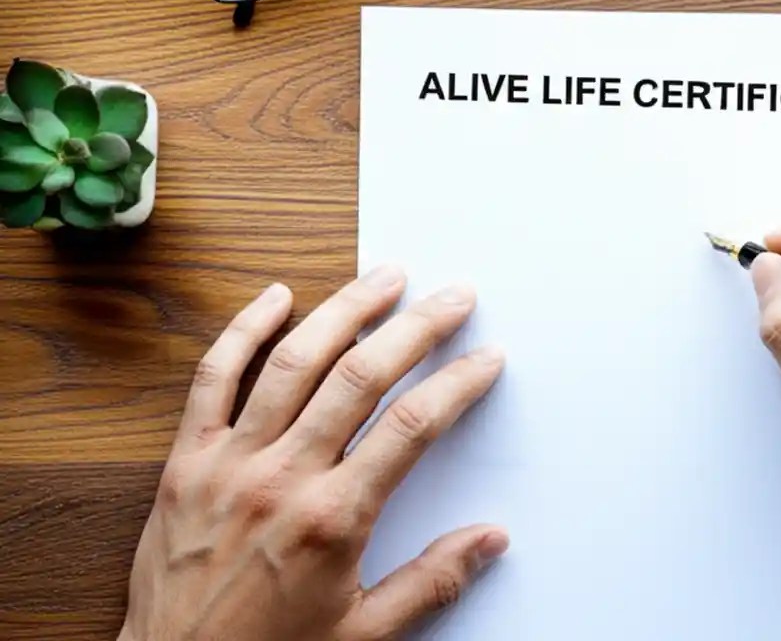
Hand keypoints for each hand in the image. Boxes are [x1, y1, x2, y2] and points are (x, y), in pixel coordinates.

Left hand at [119, 268, 507, 640]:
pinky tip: (276, 297)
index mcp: (334, 519)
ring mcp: (229, 461)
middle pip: (361, 378)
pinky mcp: (185, 461)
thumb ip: (432, 582)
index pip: (413, 427)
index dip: (458, 383)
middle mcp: (283, 477)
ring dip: (344, 311)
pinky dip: (242, 331)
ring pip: (292, 362)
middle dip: (416, 329)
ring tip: (384, 277)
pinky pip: (212, 378)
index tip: (486, 357)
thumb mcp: (365, 634)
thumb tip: (491, 540)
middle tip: (453, 296)